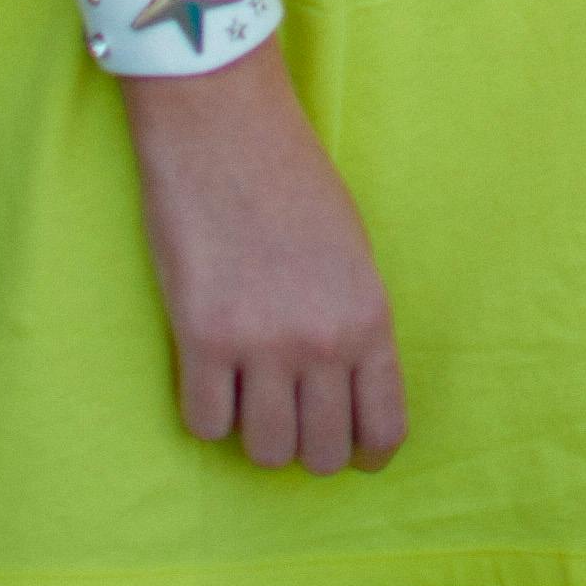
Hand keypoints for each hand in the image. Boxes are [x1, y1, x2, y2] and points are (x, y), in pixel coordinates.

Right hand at [124, 47, 406, 473]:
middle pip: (323, 455)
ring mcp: (262, 344)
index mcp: (370, 316)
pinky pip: (205, 423)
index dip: (367, 454)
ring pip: (265, 452)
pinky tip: (208, 375)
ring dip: (256, 433)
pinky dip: (206, 410)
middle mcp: (323, 340)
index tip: (353, 454)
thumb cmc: (293, 179)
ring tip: (248, 394)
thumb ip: (353, 323)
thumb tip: (343, 388)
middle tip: (291, 417)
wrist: (225, 129)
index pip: (384, 428)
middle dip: (308, 446)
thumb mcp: (352, 252)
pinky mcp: (202, 339)